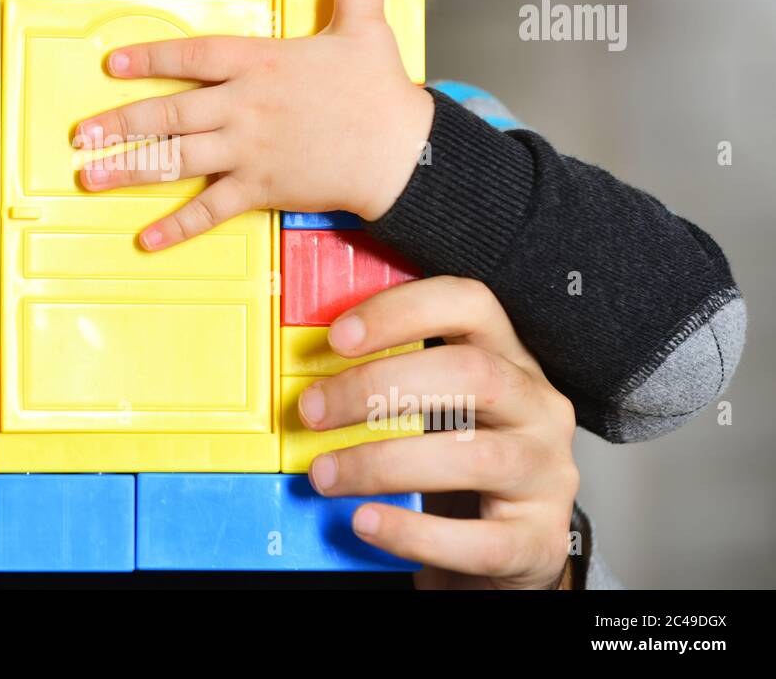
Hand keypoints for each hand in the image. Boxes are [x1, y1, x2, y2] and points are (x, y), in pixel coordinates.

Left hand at [74, 0, 433, 250]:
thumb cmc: (381, 91)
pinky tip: (146, 237)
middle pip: (170, 111)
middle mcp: (245, 106)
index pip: (193, 55)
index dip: (150, 58)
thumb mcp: (366, 27)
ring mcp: (249, 150)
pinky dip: (178, 225)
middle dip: (120, 122)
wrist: (402, 152)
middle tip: (80, 134)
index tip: (112, 64)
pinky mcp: (261, 188)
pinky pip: (211, 209)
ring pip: (177, 158)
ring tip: (90, 176)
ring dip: (130, 168)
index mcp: (261, 63)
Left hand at [298, 276, 579, 588]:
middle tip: (313, 410)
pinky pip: (477, 541)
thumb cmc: (458, 465)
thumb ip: (390, 381)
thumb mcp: (434, 409)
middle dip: (377, 388)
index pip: (469, 303)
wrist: (506, 547)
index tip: (336, 337)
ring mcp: (547, 474)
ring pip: (474, 457)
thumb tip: (305, 370)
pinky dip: (412, 532)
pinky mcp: (540, 540)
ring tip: (325, 475)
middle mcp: (538, 407)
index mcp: (509, 359)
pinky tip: (366, 521)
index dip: (401, 311)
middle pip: (471, 373)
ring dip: (382, 464)